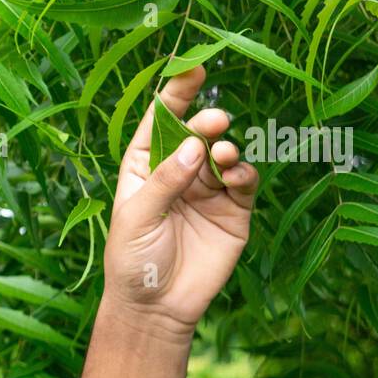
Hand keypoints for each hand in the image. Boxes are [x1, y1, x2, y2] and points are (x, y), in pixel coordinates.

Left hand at [102, 65, 258, 339]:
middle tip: (216, 121)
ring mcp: (207, 190)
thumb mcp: (137, 218)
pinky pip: (244, 182)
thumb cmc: (133, 260)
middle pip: (196, 133)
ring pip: (223, 154)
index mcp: (144, 167)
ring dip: (226, 147)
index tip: (193, 69)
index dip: (176, 94)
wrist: (156, 308)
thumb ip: (165, 182)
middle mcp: (178, 172)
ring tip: (222, 155)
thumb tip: (194, 146)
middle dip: (206, 121)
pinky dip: (244, 173)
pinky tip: (236, 176)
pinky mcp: (233, 211)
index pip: (161, 123)